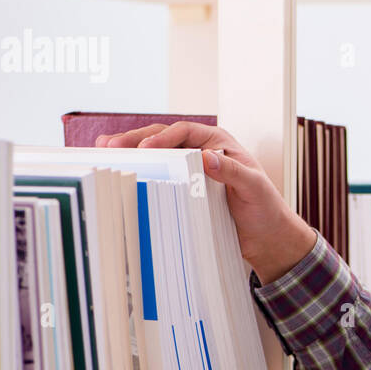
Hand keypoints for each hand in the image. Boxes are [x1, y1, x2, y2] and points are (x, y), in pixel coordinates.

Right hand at [96, 121, 315, 282]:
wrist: (267, 237)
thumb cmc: (265, 209)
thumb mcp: (253, 188)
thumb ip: (231, 171)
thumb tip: (206, 157)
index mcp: (219, 144)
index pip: (185, 132)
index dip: (163, 137)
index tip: (147, 148)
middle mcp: (202, 153)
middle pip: (164, 139)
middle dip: (136, 141)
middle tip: (109, 146)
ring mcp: (190, 171)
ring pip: (157, 156)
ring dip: (132, 153)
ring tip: (103, 152)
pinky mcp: (184, 190)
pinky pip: (159, 177)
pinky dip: (140, 173)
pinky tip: (120, 174)